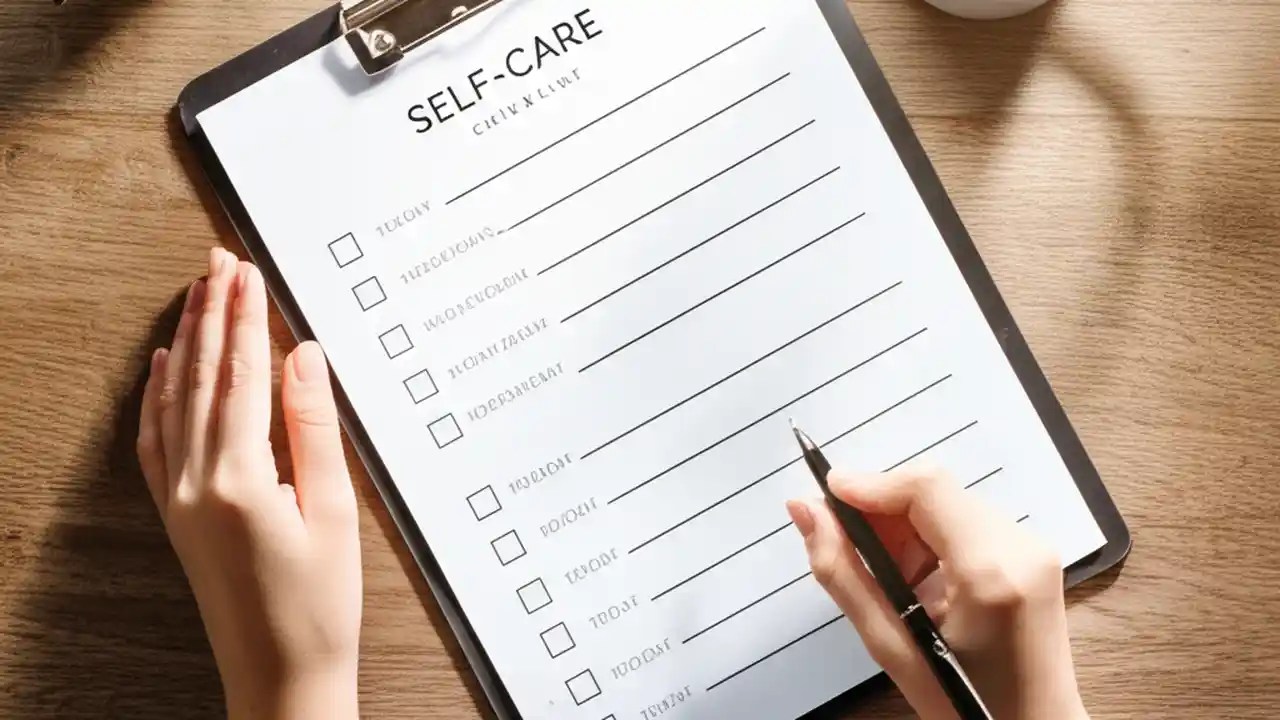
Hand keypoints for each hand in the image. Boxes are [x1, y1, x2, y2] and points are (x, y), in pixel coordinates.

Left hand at [136, 248, 362, 719]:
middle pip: (203, 378)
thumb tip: (304, 357)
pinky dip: (159, 397)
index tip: (248, 273)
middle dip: (212, 313)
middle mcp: (196, 484)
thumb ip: (314, 427)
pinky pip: (157, 440)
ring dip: (188, 342)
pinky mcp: (176, 516)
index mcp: (240, 479)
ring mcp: (178, 500)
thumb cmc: (317, 606)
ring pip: (176, 401)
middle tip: (219, 262)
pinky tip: (166, 369)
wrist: (282, 675)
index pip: (242, 377)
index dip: (246, 319)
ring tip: (197, 294)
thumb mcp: (333, 511)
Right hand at [787, 467, 1087, 719]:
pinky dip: (933, 540)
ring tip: (896, 584)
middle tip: (853, 553)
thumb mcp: (891, 645)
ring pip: (947, 505)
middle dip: (884, 513)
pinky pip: (967, 521)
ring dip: (908, 530)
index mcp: (989, 572)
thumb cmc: (966, 704)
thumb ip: (842, 572)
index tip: (827, 495)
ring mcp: (1034, 547)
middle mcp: (1020, 547)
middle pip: (934, 494)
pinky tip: (923, 583)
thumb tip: (805, 511)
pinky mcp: (1034, 552)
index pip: (925, 489)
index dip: (870, 484)